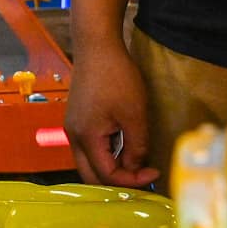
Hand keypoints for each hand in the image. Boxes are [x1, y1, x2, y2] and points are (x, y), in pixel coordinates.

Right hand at [65, 41, 160, 187]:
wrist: (96, 47)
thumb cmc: (116, 78)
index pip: (106, 175)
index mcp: (86, 137)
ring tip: (136, 160)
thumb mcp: (134, 114)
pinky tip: (123, 144)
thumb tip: (137, 167)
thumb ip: (136, 146)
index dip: (132, 179)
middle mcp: (73, 136)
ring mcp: (72, 127)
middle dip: (116, 180)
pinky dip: (106, 153)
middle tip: (141, 174)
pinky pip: (89, 147)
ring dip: (111, 166)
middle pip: (90, 175)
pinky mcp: (77, 119)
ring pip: (89, 162)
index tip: (154, 171)